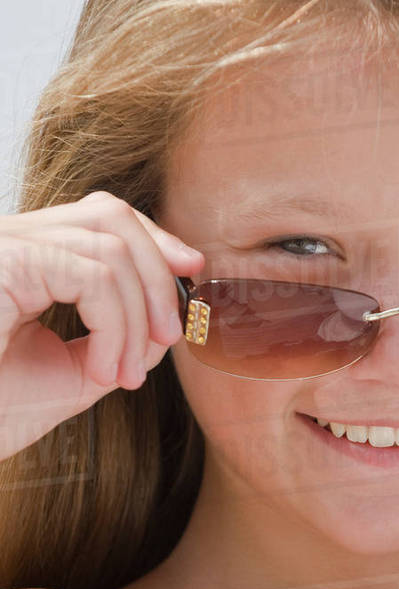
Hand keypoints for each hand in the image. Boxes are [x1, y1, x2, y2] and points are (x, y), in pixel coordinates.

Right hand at [0, 191, 204, 461]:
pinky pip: (91, 275)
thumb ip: (119, 338)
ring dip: (136, 317)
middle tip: (171, 335)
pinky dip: (115, 325)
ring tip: (126, 374)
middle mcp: (9, 240)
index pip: (99, 218)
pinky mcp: (4, 261)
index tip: (190, 277)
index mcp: (23, 258)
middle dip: (157, 271)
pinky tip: (103, 370)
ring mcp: (3, 245)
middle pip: (109, 214)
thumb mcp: (72, 372)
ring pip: (109, 246)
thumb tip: (166, 318)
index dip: (154, 242)